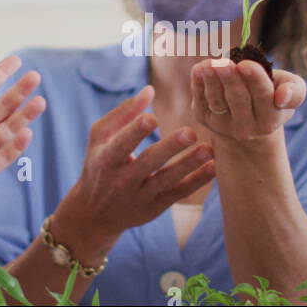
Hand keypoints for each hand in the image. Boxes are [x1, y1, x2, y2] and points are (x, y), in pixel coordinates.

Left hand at [0, 56, 46, 208]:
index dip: (0, 74)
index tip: (17, 60)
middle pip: (4, 106)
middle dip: (20, 92)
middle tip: (35, 77)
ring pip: (10, 128)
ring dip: (25, 116)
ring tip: (40, 102)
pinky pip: (5, 156)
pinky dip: (17, 145)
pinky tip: (26, 133)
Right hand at [56, 86, 215, 239]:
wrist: (94, 215)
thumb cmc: (99, 165)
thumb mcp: (100, 138)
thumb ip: (124, 113)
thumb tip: (150, 90)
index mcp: (107, 159)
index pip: (121, 145)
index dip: (135, 132)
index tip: (152, 118)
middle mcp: (123, 180)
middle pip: (148, 163)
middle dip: (169, 148)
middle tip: (190, 133)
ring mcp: (141, 196)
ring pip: (167, 180)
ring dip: (189, 165)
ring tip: (208, 150)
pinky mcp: (156, 207)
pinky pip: (178, 194)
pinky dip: (196, 182)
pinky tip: (212, 167)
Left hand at [191, 58, 305, 142]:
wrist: (249, 120)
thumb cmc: (272, 96)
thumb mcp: (291, 91)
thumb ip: (294, 91)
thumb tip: (281, 96)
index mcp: (270, 119)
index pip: (263, 97)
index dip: (254, 80)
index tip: (245, 64)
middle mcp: (247, 128)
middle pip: (238, 99)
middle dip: (230, 79)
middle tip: (223, 62)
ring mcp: (224, 126)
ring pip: (217, 101)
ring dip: (212, 80)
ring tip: (209, 64)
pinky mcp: (205, 120)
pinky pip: (201, 100)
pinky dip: (199, 84)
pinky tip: (199, 69)